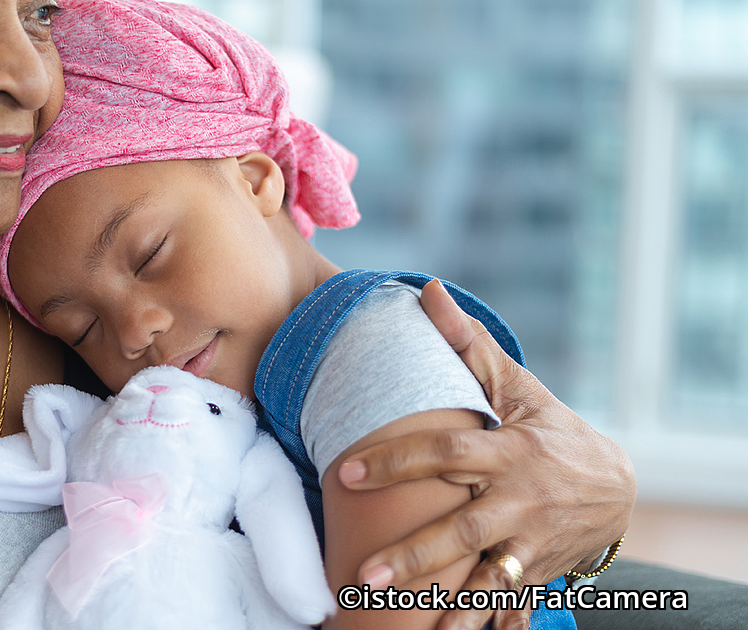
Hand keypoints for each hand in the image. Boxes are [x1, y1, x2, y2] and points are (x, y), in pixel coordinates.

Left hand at [337, 279, 635, 629]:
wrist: (617, 486)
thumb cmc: (549, 429)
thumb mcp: (516, 387)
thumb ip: (466, 346)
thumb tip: (427, 291)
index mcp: (510, 451)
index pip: (446, 455)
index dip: (397, 462)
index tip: (346, 472)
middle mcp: (522, 501)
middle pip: (464, 532)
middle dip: (414, 556)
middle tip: (364, 575)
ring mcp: (532, 543)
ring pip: (488, 581)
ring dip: (449, 606)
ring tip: (405, 623)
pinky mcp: (537, 573)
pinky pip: (512, 605)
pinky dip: (493, 625)